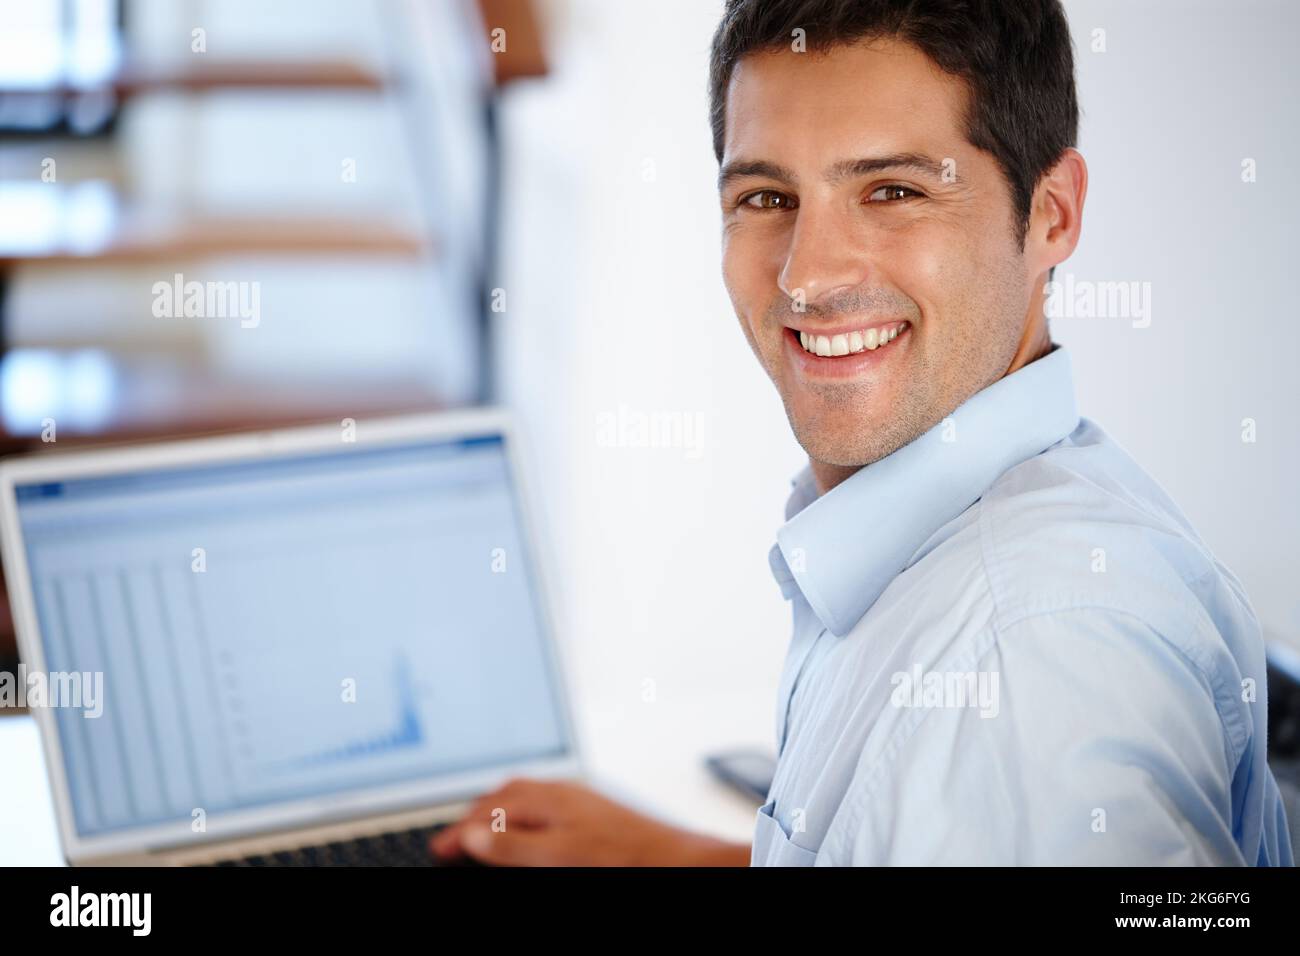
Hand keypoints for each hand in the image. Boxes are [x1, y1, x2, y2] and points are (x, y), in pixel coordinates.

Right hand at [428, 778, 749, 866]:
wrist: (679, 860)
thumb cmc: (626, 857)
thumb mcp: (560, 855)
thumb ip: (515, 846)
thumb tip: (474, 835)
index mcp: (548, 798)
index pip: (490, 811)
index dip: (461, 831)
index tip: (440, 849)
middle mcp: (563, 793)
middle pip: (504, 796)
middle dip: (476, 815)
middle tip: (453, 839)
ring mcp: (579, 801)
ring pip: (526, 797)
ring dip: (499, 810)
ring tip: (482, 829)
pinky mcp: (594, 813)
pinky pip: (546, 803)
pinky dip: (523, 812)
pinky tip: (530, 828)